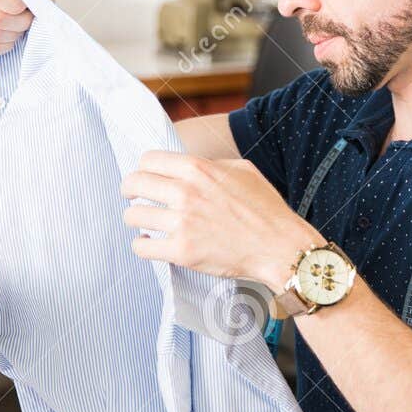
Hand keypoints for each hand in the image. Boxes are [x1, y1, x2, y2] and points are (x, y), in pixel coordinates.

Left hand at [122, 152, 319, 289]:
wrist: (280, 247)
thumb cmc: (266, 209)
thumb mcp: (243, 171)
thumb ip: (211, 165)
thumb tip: (189, 167)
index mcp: (197, 169)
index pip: (148, 160)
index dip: (143, 169)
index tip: (145, 178)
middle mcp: (185, 192)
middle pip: (133, 184)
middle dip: (130, 191)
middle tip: (134, 199)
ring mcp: (182, 223)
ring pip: (133, 216)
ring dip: (135, 219)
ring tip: (145, 223)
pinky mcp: (182, 252)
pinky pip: (142, 247)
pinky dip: (142, 245)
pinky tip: (149, 243)